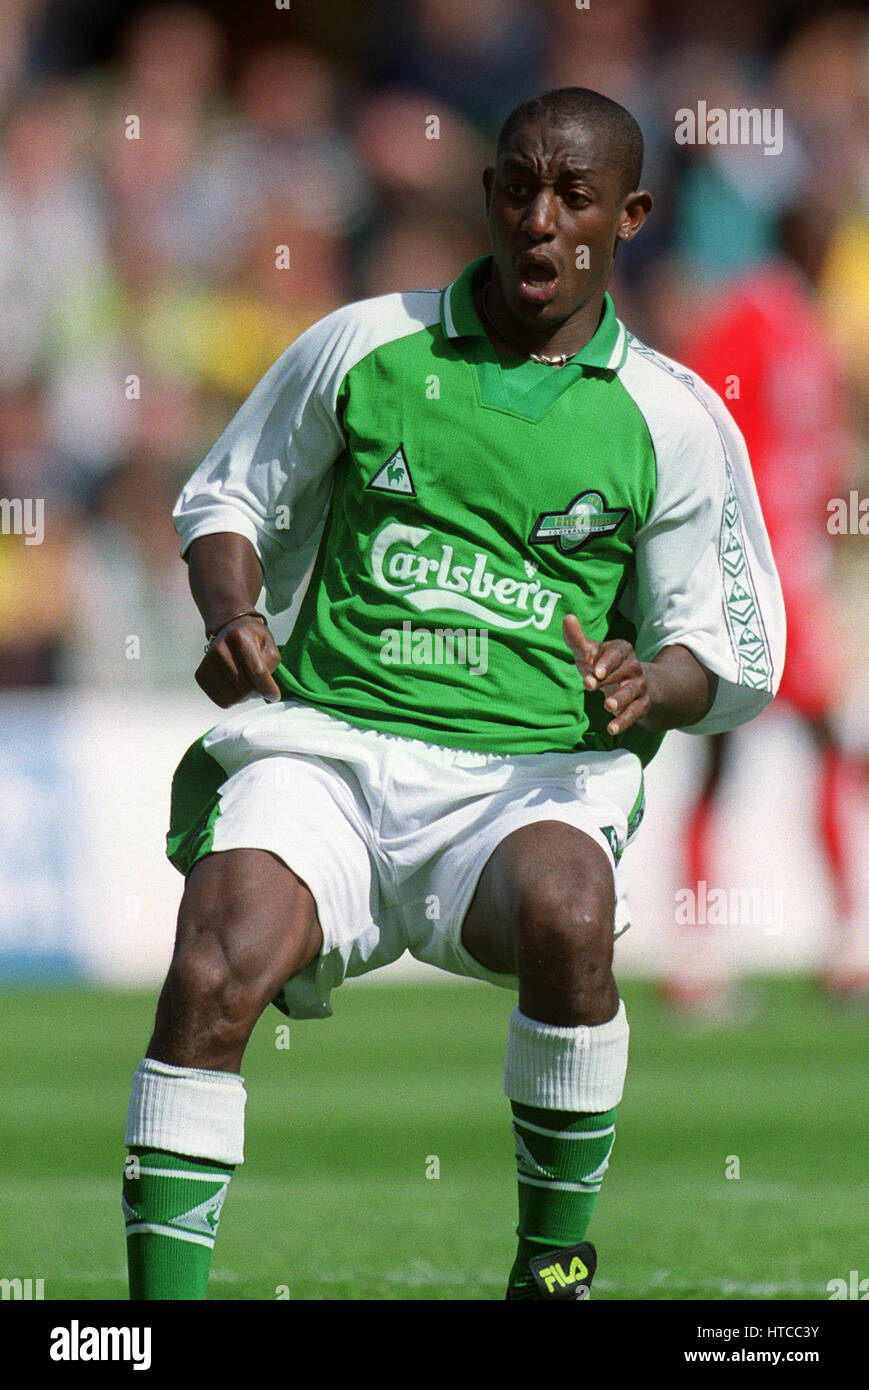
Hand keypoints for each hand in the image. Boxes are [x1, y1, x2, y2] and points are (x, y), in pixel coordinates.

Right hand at [195, 615, 281, 707]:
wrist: (229, 631)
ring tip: (249, 686)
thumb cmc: (252, 639)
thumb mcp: (269, 646)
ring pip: (233, 697)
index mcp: (239, 637)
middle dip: (257, 693)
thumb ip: (270, 666)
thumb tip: (263, 690)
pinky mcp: (201, 675)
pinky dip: (233, 700)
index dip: (268, 688)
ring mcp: (208, 662)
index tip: (274, 696)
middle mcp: (220, 649)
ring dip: (246, 697)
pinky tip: (237, 688)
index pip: (257, 672)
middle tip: (261, 688)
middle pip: (245, 688)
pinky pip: (221, 701)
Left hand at [563, 614, 651, 735]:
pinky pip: (635, 713)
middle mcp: (634, 667)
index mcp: (622, 651)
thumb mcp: (590, 653)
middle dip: (608, 679)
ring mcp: (639, 686)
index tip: (595, 671)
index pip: (618, 653)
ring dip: (621, 699)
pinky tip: (612, 729)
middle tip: (590, 685)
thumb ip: (577, 639)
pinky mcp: (642, 705)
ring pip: (633, 692)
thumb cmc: (603, 666)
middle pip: (626, 671)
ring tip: (607, 705)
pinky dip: (624, 720)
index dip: (607, 662)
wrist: (630, 684)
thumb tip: (567, 618)